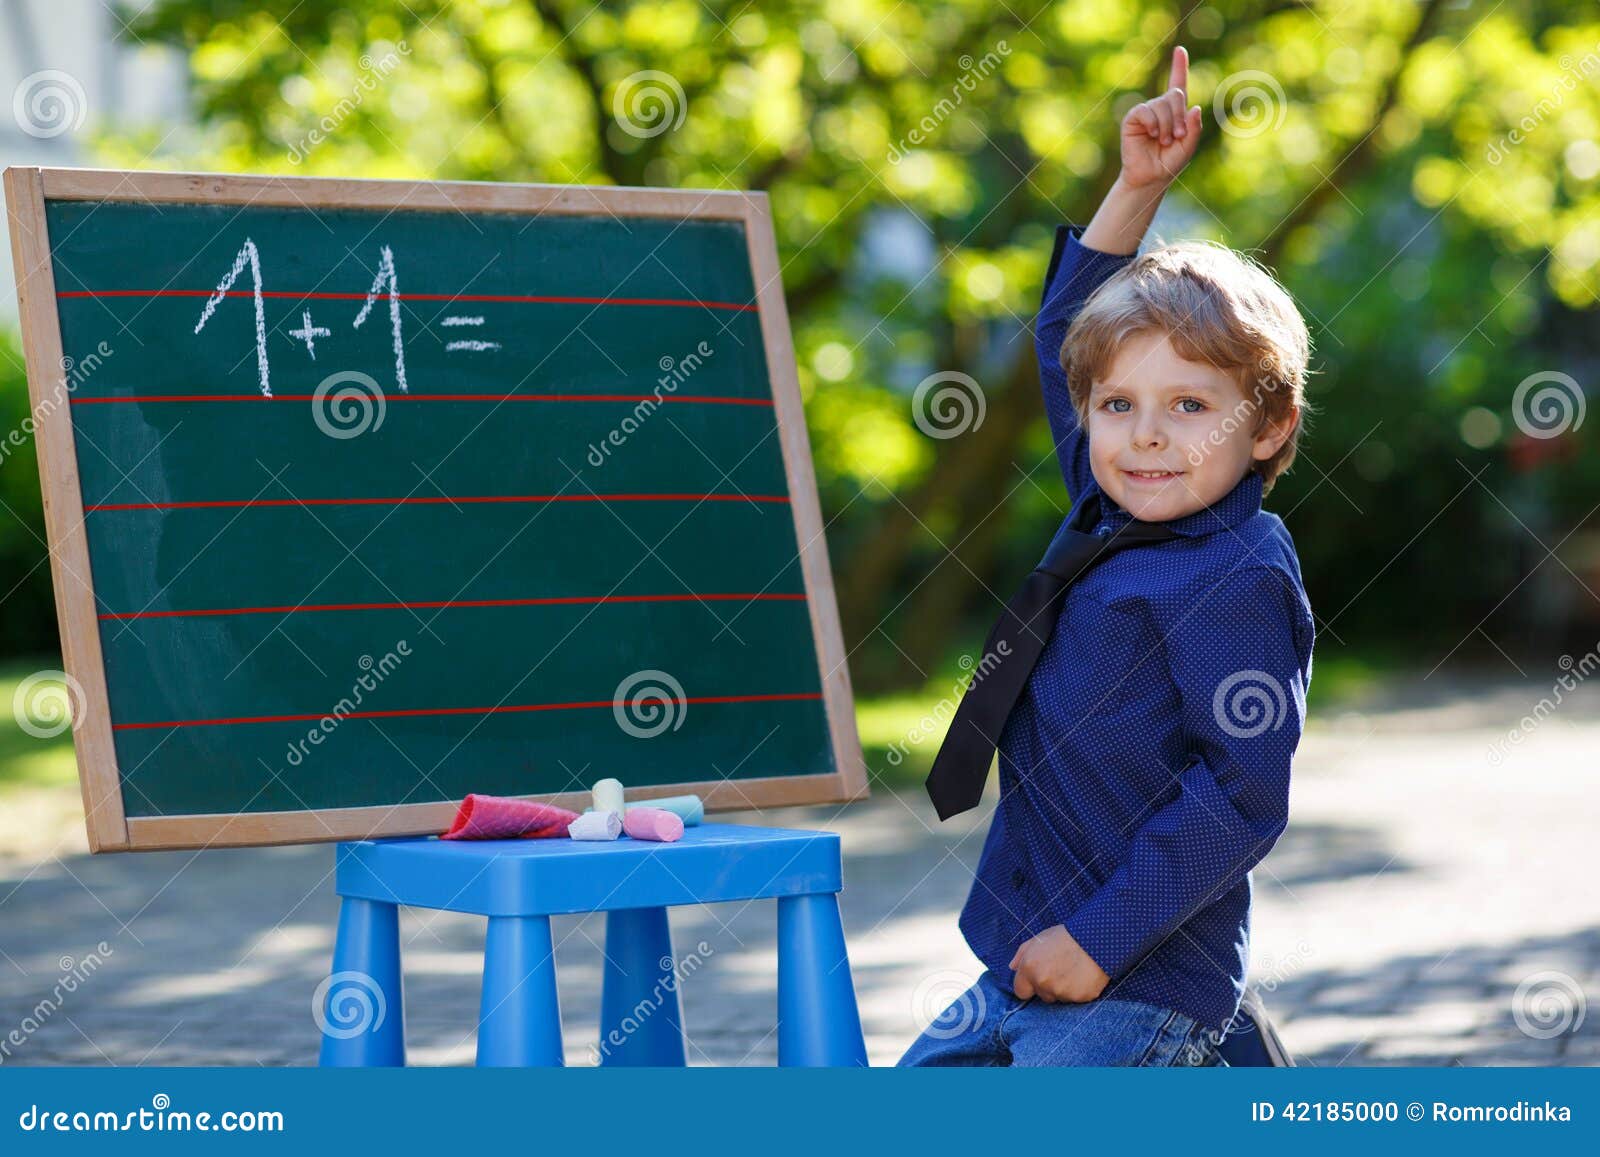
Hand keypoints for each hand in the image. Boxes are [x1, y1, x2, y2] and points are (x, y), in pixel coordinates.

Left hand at [1008, 924, 1110, 1002]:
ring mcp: (1062, 992)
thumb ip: (1022, 954)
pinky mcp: (1080, 997)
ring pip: (1059, 997)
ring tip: (1073, 970)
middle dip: (1048, 986)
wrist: (1095, 937)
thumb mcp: (1038, 939)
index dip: (1029, 985)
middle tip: (1060, 969)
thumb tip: (1012, 968)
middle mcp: (1043, 983)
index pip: (1020, 991)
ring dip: (1064, 988)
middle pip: (1042, 996)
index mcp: (1029, 968)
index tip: (1037, 979)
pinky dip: (1079, 990)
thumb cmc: (1065, 936)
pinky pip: (1076, 999)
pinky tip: (1083, 976)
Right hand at [1119, 45, 1202, 188]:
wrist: (1149, 178)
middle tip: (1177, 136)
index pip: (1178, 84)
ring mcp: (1146, 112)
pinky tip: (1152, 135)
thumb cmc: (1169, 163)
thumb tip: (1194, 108)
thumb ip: (1194, 128)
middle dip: (1179, 115)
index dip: (1179, 66)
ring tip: (1164, 141)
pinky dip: (1152, 123)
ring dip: (1167, 125)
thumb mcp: (1189, 145)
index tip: (1179, 50)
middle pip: (1175, 95)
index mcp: (1175, 111)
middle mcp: (1160, 108)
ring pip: (1161, 104)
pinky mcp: (1133, 119)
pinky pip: (1145, 111)